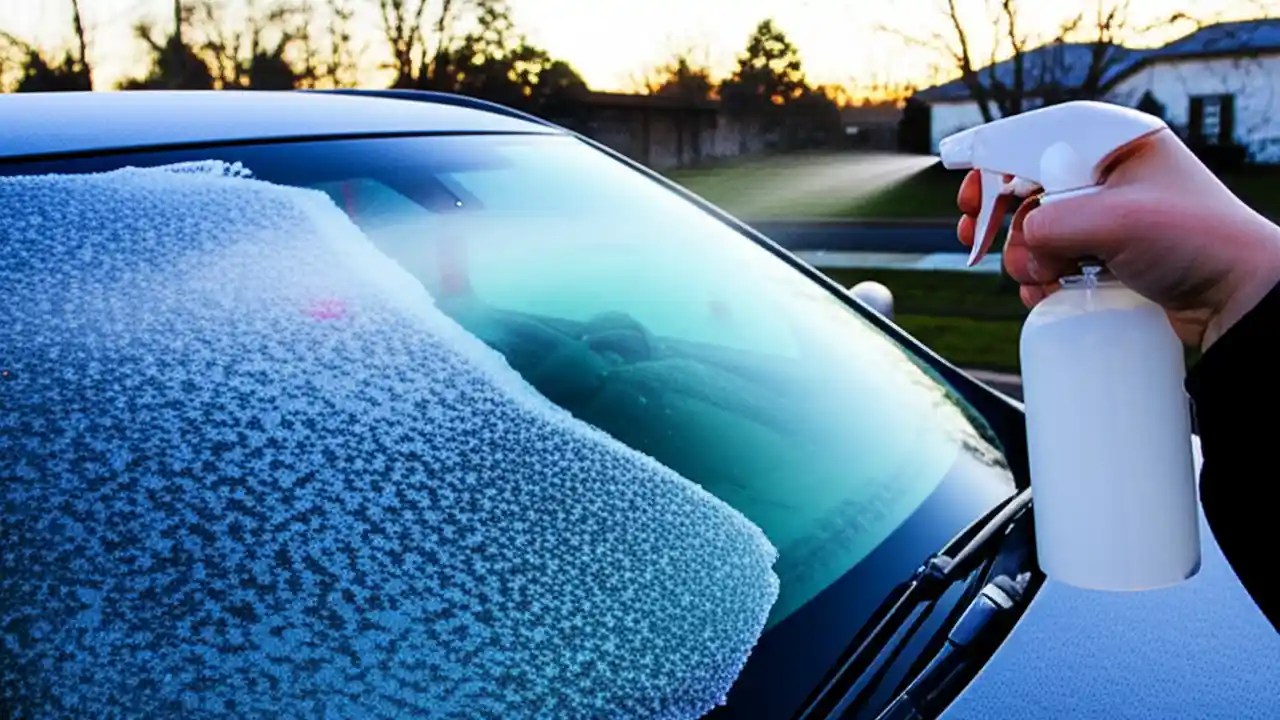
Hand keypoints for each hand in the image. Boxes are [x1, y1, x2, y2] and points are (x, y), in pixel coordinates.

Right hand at [957, 130, 1279, 349]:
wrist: (1237, 298)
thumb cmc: (1197, 242)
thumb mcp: (1120, 220)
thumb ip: (1056, 221)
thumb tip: (1022, 237)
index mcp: (1113, 145)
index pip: (1036, 140)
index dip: (992, 163)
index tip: (965, 192)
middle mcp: (1105, 178)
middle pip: (1025, 188)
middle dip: (996, 216)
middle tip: (972, 235)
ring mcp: (1103, 220)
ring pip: (1033, 233)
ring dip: (1022, 258)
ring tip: (1040, 276)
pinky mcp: (1103, 258)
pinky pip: (1049, 263)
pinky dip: (1038, 280)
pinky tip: (1045, 293)